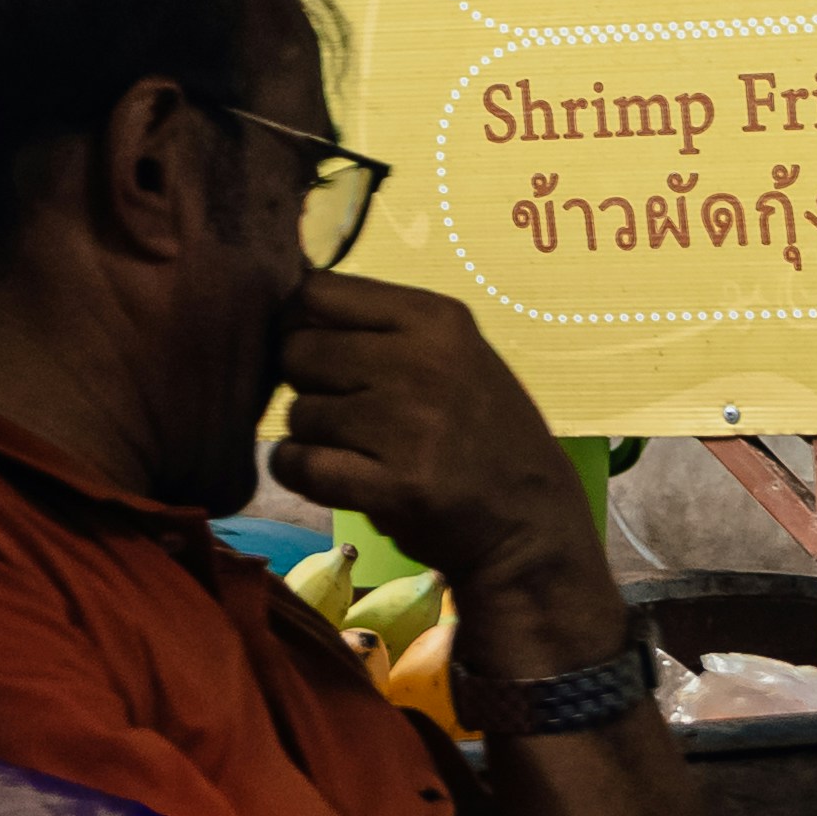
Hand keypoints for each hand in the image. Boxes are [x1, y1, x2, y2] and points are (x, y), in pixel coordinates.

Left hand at [265, 275, 610, 642]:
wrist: (531, 521)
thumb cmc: (479, 431)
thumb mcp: (451, 354)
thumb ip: (380, 328)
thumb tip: (284, 309)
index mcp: (436, 318)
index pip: (315, 294)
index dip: (297, 325)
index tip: (316, 355)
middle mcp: (424, 362)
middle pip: (296, 352)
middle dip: (306, 385)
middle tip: (345, 412)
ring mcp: (410, 424)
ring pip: (296, 413)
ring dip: (311, 436)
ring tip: (358, 450)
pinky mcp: (395, 485)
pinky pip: (298, 463)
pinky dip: (299, 473)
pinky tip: (332, 477)